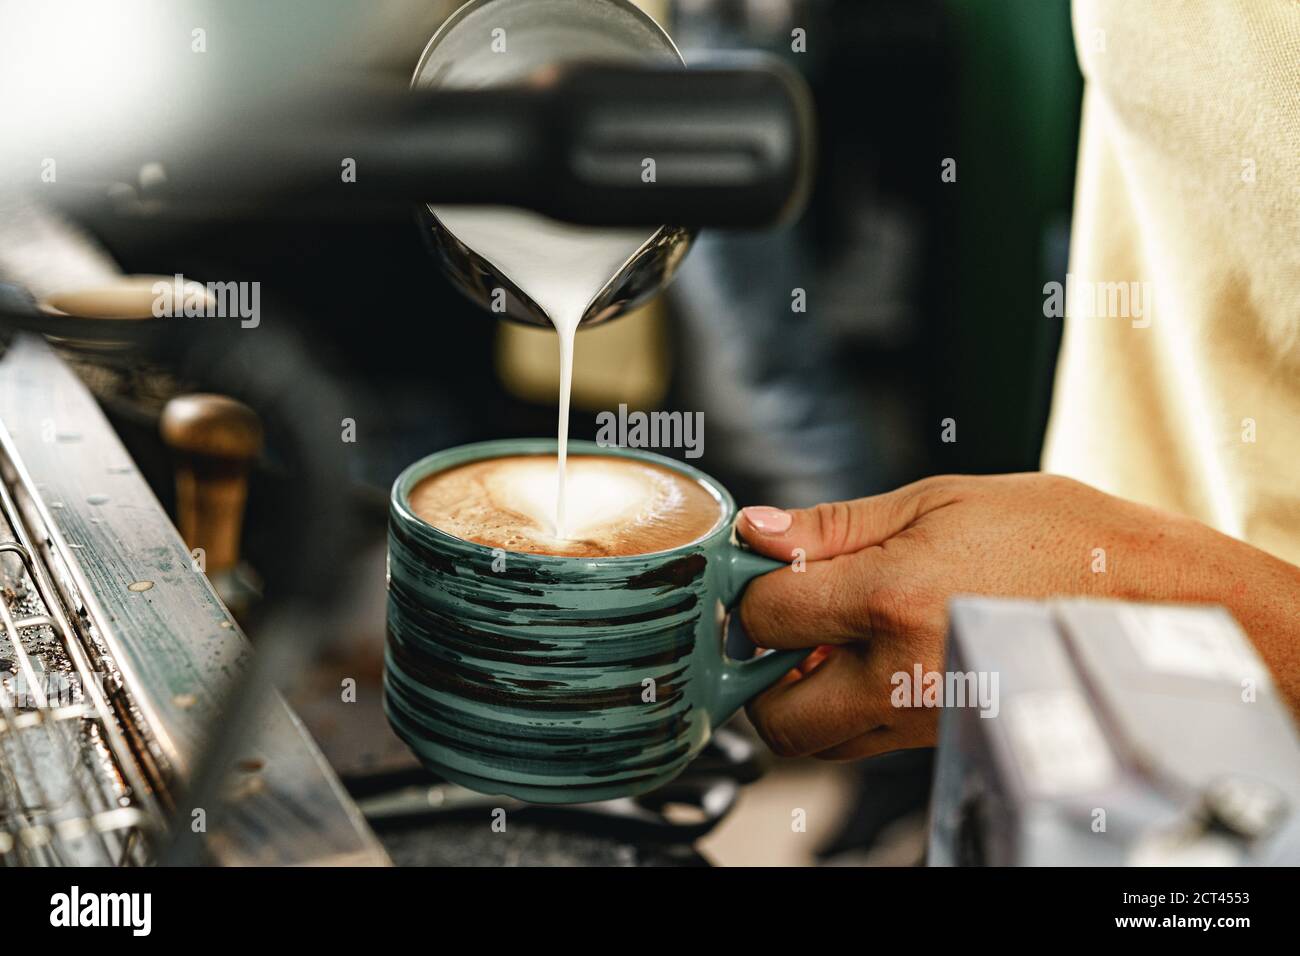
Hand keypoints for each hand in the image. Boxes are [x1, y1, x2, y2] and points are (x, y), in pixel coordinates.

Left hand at [735, 473, 1299, 759]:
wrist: (1147, 597)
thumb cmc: (1055, 536)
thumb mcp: (938, 500)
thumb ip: (835, 526)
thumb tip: (760, 530)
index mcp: (891, 598)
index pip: (766, 616)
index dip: (751, 588)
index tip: (762, 570)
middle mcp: (900, 673)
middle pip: (774, 712)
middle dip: (760, 668)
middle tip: (782, 621)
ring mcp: (924, 718)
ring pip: (817, 742)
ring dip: (801, 696)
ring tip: (829, 639)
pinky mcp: (944, 739)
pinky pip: (866, 744)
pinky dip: (847, 710)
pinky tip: (872, 657)